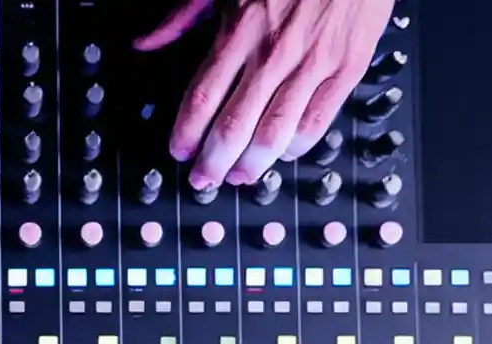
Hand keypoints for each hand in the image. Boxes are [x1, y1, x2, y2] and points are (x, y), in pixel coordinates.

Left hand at [135, 0, 394, 187]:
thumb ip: (183, 15)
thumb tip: (145, 42)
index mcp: (240, 29)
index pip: (202, 98)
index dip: (186, 133)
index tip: (179, 151)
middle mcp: (274, 51)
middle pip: (234, 126)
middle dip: (214, 162)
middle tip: (204, 178)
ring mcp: (312, 63)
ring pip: (274, 134)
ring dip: (252, 165)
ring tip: (239, 177)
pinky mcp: (347, 67)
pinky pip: (317, 122)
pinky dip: (296, 147)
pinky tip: (282, 153)